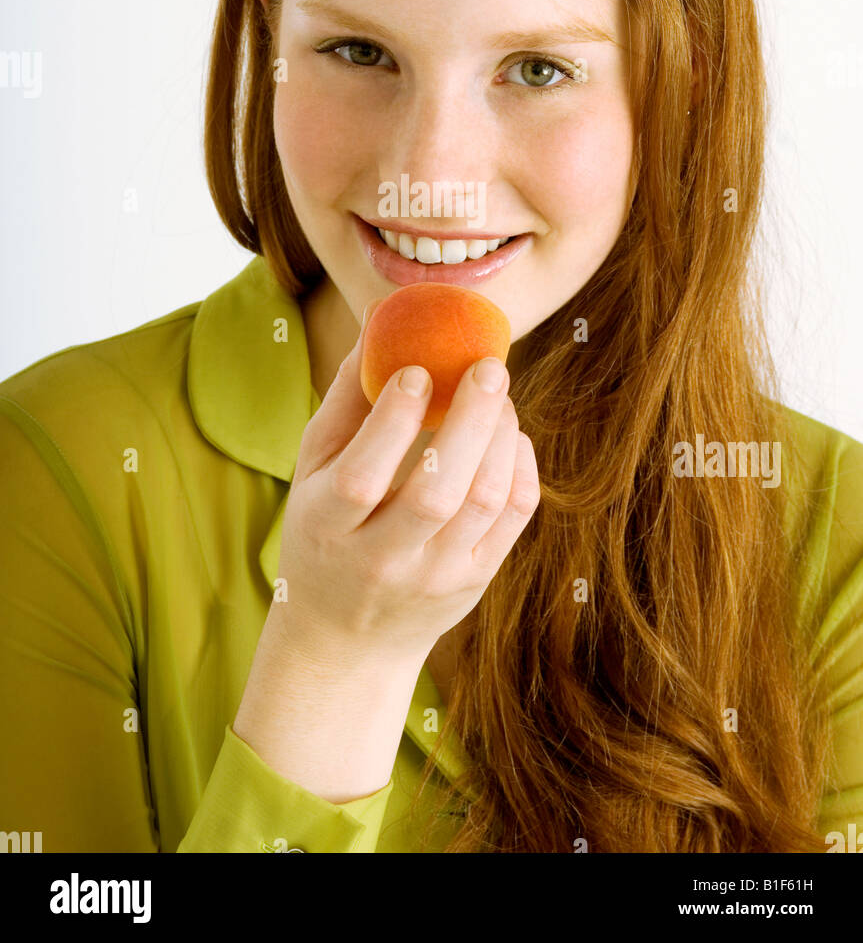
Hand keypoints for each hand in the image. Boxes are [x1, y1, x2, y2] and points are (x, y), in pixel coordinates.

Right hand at [271, 300, 540, 662]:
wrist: (346, 639)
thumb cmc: (325, 531)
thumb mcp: (313, 471)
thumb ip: (346, 400)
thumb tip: (381, 321)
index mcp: (327, 527)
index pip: (364, 477)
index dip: (394, 421)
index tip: (418, 370)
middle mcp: (381, 560)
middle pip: (436, 492)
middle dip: (470, 421)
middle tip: (489, 366)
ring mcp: (434, 577)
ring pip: (483, 502)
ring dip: (500, 437)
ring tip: (498, 392)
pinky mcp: (475, 582)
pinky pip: (513, 519)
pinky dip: (521, 467)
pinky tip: (510, 433)